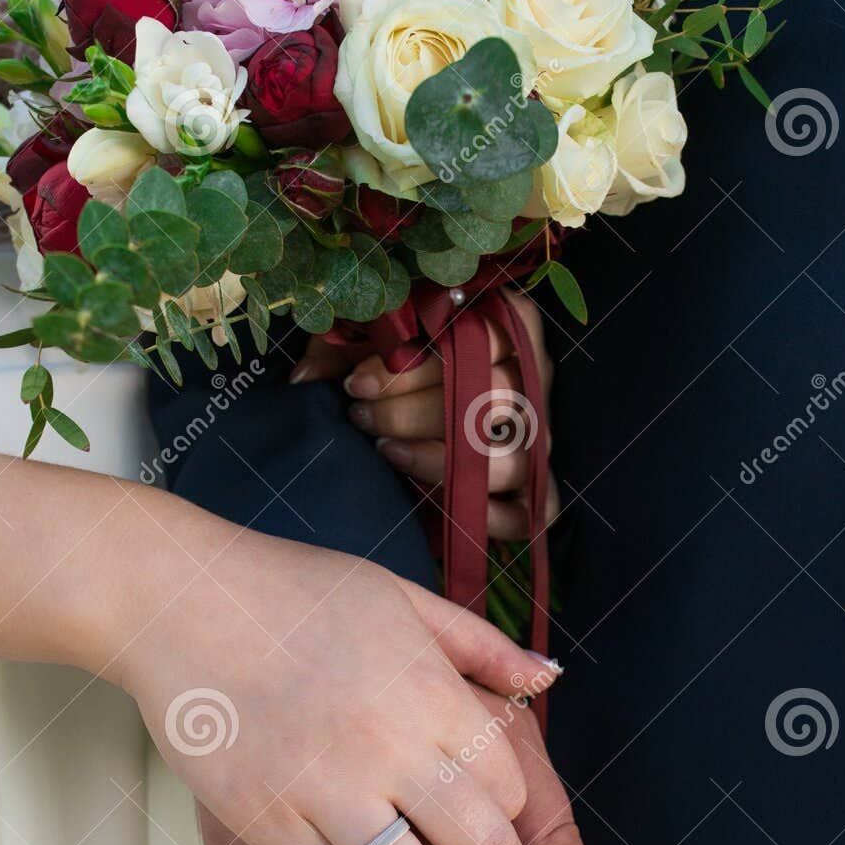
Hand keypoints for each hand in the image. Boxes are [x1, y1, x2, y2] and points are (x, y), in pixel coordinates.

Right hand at [116, 504, 560, 844]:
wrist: (179, 603)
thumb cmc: (289, 592)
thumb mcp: (401, 599)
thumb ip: (479, 644)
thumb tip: (546, 677)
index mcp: (431, 692)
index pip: (511, 786)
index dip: (521, 826)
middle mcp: (392, 747)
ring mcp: (328, 793)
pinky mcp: (271, 829)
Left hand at [293, 291, 558, 539]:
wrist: (426, 428)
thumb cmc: (400, 376)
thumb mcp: (372, 348)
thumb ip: (341, 352)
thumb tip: (305, 379)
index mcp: (511, 329)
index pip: (482, 337)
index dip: (417, 363)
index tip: (359, 381)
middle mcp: (536, 382)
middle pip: (492, 397)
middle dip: (413, 411)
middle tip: (361, 416)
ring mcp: (540, 442)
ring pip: (508, 458)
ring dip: (437, 460)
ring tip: (386, 451)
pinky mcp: (536, 496)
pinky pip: (526, 515)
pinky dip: (478, 515)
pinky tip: (425, 498)